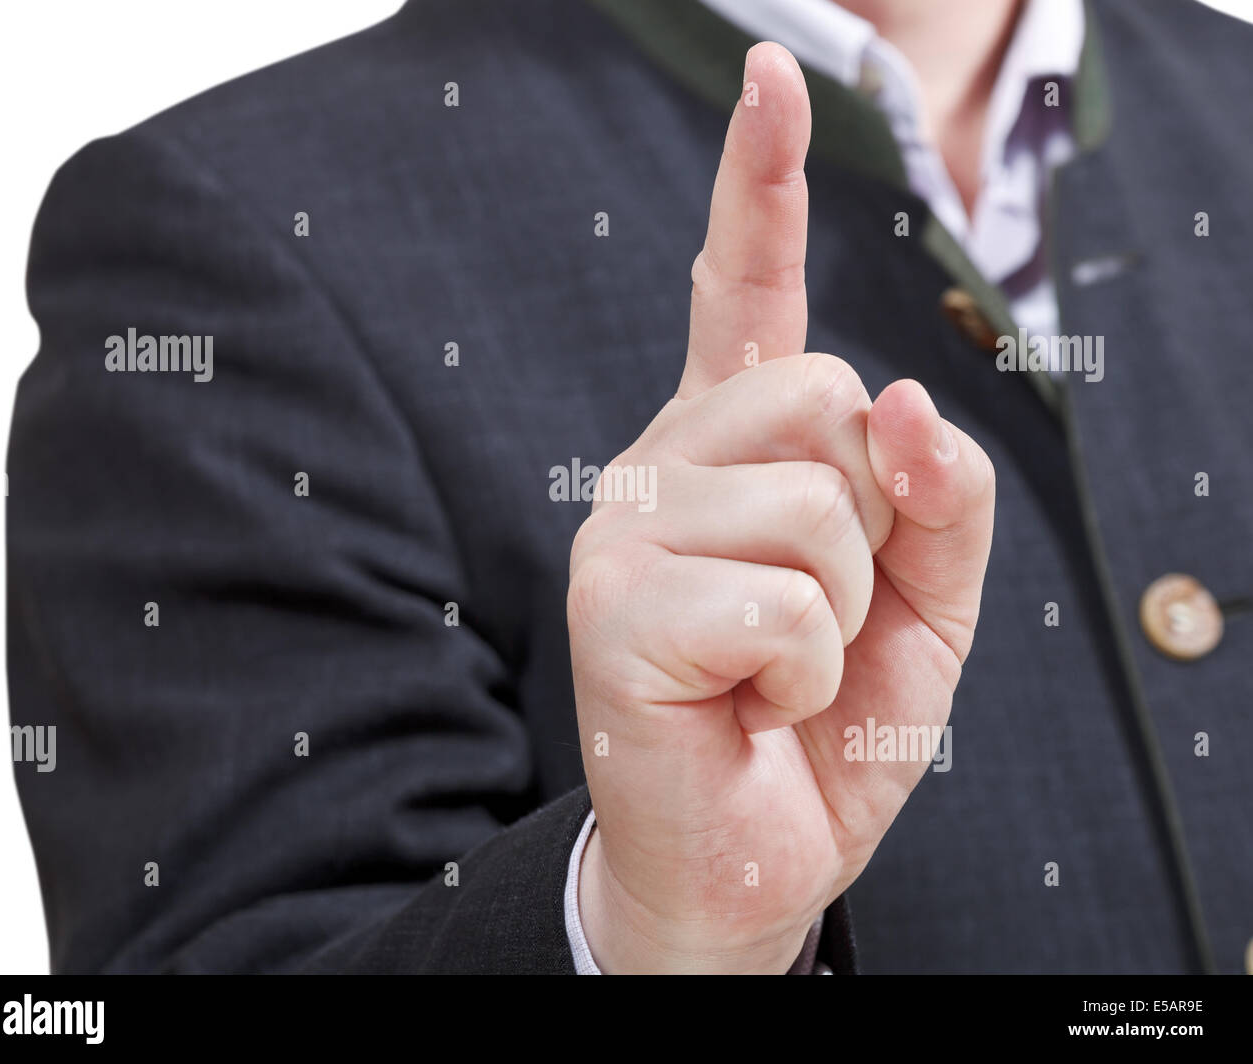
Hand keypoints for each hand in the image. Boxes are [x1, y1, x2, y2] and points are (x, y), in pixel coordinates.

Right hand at [568, 43, 994, 972]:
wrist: (748, 856)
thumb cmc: (823, 725)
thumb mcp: (927, 607)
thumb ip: (939, 499)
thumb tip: (896, 395)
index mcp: (733, 453)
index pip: (745, 296)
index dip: (759, 187)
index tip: (772, 78)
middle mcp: (663, 468)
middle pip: (826, 394)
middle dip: (872, 525)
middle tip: (817, 614)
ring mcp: (626, 532)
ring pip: (817, 503)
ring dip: (843, 612)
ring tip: (778, 671)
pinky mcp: (614, 610)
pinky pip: (786, 603)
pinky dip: (806, 675)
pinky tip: (747, 704)